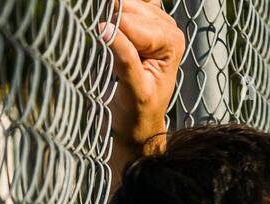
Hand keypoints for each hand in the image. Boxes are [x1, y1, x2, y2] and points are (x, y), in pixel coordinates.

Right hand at [103, 0, 183, 155]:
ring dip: (109, 17)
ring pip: (123, 5)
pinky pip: (125, 7)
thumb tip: (104, 28)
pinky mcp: (141, 25)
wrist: (137, 125)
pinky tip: (108, 30)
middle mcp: (167, 28)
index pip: (131, 22)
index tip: (98, 42)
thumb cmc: (138, 114)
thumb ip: (124, 59)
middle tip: (101, 46)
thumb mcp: (132, 91)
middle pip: (127, 7)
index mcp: (171, 42)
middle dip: (110, 21)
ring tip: (102, 42)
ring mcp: (154, 24)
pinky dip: (114, 14)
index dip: (111, 31)